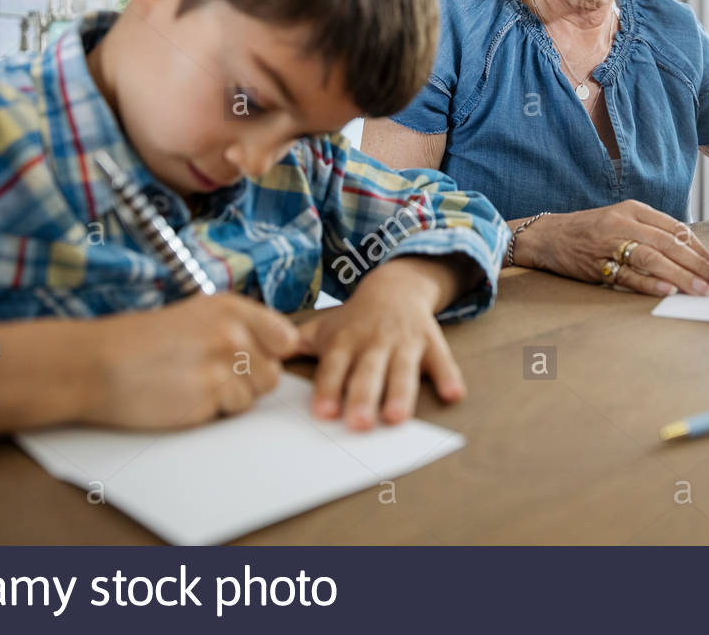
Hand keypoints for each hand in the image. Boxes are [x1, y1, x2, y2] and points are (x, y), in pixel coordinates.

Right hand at [85, 293, 298, 428]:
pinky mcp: (207, 396)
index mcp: (230, 307)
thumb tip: (280, 347)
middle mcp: (230, 332)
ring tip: (191, 383)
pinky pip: (228, 414)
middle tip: (208, 374)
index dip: (272, 354)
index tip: (252, 359)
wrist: (94, 364)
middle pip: (272, 374)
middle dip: (247, 381)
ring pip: (253, 398)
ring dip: (228, 399)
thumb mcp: (195, 316)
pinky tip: (181, 396)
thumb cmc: (140, 342)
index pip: (285, 337)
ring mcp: (220, 364)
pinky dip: (208, 412)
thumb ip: (238, 327)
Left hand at [296, 263, 466, 429]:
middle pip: (368, 371)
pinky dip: (448, 375)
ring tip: (397, 418)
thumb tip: (254, 358)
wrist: (396, 284)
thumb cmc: (354, 318)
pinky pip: (442, 359)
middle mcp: (374, 341)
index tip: (324, 412)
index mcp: (345, 340)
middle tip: (359, 424)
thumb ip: (294, 345)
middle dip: (363, 396)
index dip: (330, 388)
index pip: (335, 366)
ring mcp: (404, 341)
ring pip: (403, 368)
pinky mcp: (431, 341)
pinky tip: (454, 394)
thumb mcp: (324, 327)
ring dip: (401, 393)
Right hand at [518, 199, 708, 295]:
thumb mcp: (621, 219)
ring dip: (681, 276)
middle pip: (669, 244)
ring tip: (700, 290)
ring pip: (653, 259)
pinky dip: (649, 284)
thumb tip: (688, 252)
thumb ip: (651, 231)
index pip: (676, 229)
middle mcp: (624, 223)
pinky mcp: (597, 265)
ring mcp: (609, 243)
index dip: (700, 250)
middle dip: (698, 265)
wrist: (547, 235)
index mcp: (634, 209)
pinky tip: (667, 291)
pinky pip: (628, 275)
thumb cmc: (589, 229)